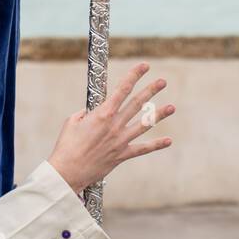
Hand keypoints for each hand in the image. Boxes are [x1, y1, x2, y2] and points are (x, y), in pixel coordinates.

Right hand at [46, 61, 173, 192]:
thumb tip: (93, 111)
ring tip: (172, 107)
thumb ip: (86, 113)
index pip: (122, 89)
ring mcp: (120, 141)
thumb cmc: (66, 145)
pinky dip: (156, 145)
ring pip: (144, 124)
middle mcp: (115, 125)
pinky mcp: (121, 155)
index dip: (134, 75)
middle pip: (137, 103)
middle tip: (163, 81)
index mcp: (102, 113)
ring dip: (159, 114)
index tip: (144, 66)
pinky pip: (142, 149)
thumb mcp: (72, 121)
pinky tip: (168, 141)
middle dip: (151, 90)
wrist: (68, 172)